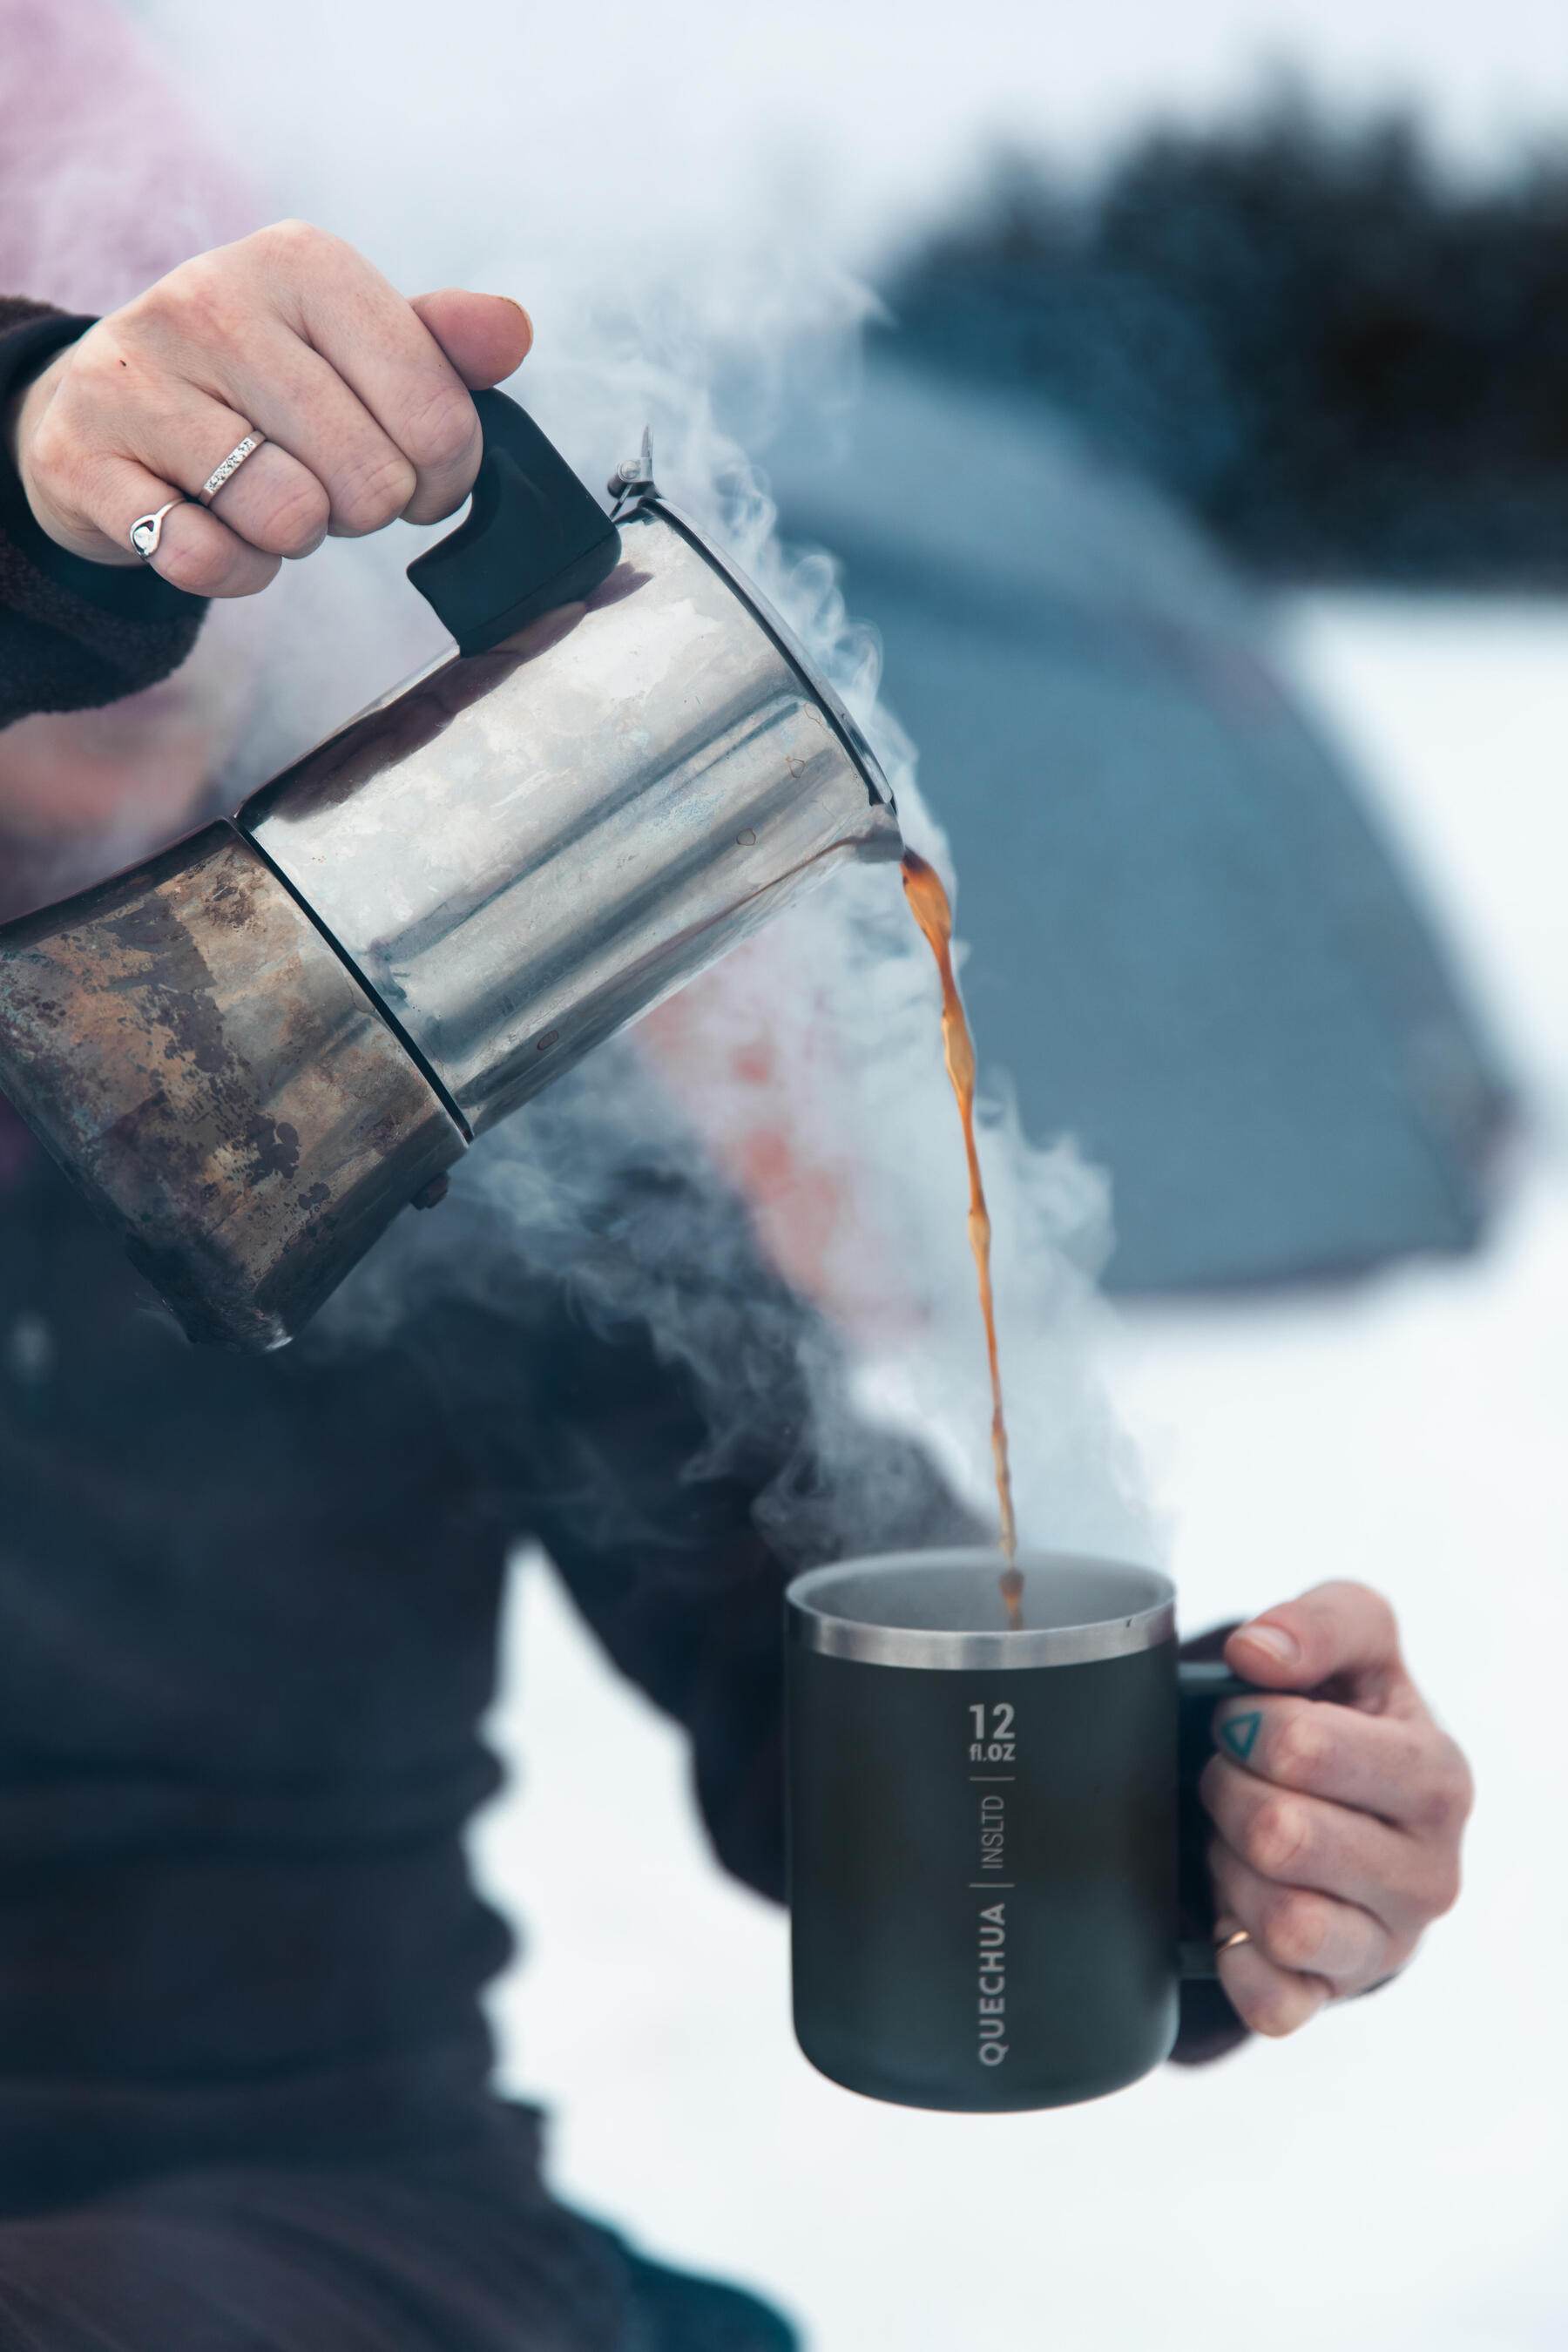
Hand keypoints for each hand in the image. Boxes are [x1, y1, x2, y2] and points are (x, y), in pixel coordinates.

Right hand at [7, 221, 532, 598]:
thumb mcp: (351, 344)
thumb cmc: (256, 380)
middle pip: (372, 479)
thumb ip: (441, 346)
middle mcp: (213, 301)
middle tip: (319, 479)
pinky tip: (210, 525)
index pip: (440, 417)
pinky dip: (230, 570)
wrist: (104, 404)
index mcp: (301, 263)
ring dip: (293, 539)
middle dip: (361, 508)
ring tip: (261, 495)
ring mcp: (142, 379)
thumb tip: (511, 332)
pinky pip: (210, 561)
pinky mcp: (88, 461)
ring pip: (290, 519)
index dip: (443, 477)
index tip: (407, 468)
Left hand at [1200, 1580, 1471, 2036]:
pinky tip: (1233, 1912)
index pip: (1305, 1748)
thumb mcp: (1356, 1648)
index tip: (1243, 1717)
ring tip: (1236, 1837)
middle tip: (1230, 1777)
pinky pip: (1271, 2001)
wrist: (1353, 1811)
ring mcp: (1386, 1946)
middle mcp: (1430, 1874)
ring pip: (1279, 1920)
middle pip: (1281, 1835)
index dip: (1245, 1724)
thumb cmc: (1350, 1719)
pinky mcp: (1334, 1996)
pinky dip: (1232, 1955)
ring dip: (1228, 1866)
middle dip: (1229, 1792)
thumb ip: (1319, 1622)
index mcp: (1440, 1779)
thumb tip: (1257, 1653)